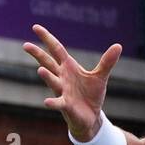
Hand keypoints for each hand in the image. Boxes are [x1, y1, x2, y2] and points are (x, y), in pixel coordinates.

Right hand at [22, 24, 122, 141]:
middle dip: (37, 54)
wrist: (91, 117)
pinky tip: (46, 102)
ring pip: (52, 81)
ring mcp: (62, 91)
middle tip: (25, 45)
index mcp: (68, 67)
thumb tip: (118, 45)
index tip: (35, 27)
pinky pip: (58, 103)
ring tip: (40, 70)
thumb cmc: (91, 95)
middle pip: (48, 63)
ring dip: (47, 76)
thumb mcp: (100, 76)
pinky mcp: (66, 105)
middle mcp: (62, 77)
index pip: (56, 49)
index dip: (47, 38)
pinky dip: (53, 102)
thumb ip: (107, 62)